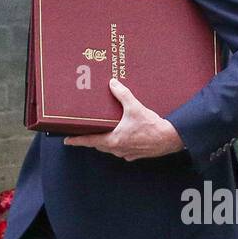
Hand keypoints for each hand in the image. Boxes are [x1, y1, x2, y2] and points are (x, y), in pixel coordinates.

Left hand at [63, 77, 185, 159]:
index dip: (77, 141)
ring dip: (106, 141)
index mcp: (113, 140)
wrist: (170, 139)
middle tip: (85, 133)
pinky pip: (122, 151)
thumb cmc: (152, 126)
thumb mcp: (135, 107)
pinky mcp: (136, 155)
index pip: (90, 141)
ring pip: (110, 148)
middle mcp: (118, 149)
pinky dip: (119, 144)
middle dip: (92, 139)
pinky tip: (124, 136)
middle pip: (99, 145)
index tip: (67, 141)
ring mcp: (127, 154)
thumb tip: (112, 83)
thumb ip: (122, 94)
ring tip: (104, 132)